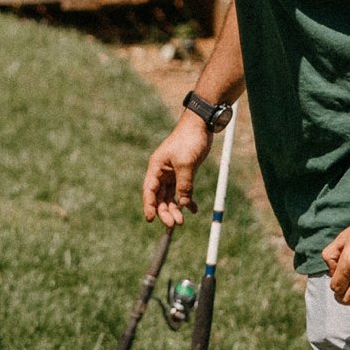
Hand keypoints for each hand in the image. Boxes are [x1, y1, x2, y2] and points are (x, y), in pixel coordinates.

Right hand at [141, 111, 209, 232]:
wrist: (201, 125)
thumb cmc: (189, 140)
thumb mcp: (186, 163)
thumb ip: (184, 184)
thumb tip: (184, 203)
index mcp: (156, 167)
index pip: (149, 190)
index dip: (149, 206)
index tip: (150, 219)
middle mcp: (162, 172)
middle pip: (159, 197)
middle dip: (165, 211)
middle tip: (174, 224)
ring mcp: (172, 173)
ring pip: (170, 196)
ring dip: (175, 208)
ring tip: (182, 220)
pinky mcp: (184, 173)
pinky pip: (182, 191)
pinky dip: (187, 200)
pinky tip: (193, 209)